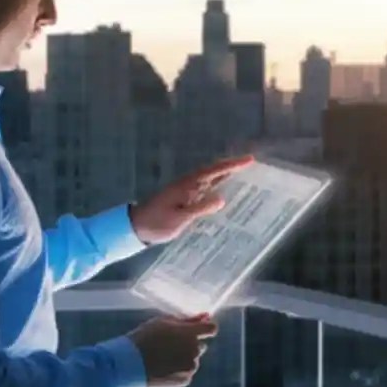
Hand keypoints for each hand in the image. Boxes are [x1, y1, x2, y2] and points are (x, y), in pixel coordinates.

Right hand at [127, 314, 218, 386]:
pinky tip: (163, 367)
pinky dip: (178, 369)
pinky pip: (186, 371)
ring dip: (184, 357)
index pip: (212, 328)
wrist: (130, 364)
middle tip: (170, 344)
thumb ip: (187, 320)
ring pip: (192, 359)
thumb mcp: (164, 322)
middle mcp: (195, 351)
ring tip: (163, 357)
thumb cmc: (145, 337)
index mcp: (191, 334)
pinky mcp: (185, 380)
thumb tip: (205, 316)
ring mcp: (191, 366)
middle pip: (201, 345)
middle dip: (190, 344)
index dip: (206, 327)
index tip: (199, 328)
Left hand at [130, 154, 254, 244]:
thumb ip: (200, 208)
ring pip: (209, 179)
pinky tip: (222, 191)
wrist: (135, 227)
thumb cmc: (156, 222)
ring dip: (224, 175)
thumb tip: (222, 198)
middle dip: (231, 166)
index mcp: (187, 185)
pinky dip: (215, 186)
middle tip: (251, 163)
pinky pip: (203, 188)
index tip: (249, 160)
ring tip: (243, 174)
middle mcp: (187, 184)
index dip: (232, 165)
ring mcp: (184, 191)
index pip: (213, 171)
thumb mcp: (180, 218)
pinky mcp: (182, 199)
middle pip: (213, 171)